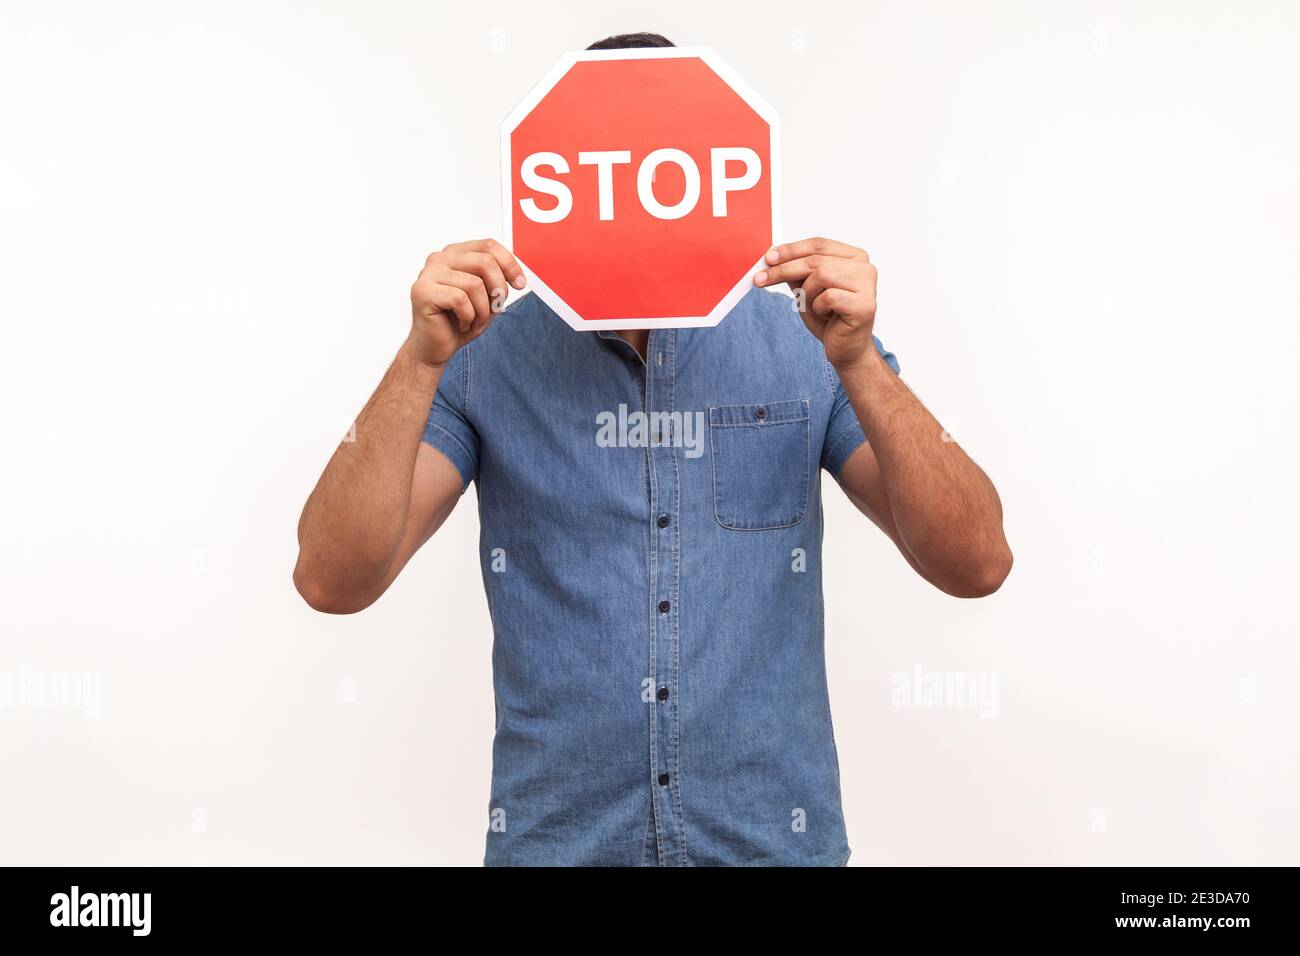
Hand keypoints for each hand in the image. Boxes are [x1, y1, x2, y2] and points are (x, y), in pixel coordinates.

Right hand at [407, 239, 524, 367]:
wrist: (434, 347)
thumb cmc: (458, 322)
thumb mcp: (486, 298)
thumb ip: (497, 281)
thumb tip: (516, 276)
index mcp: (455, 254)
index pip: (488, 246)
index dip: (509, 264)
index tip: (520, 283)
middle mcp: (440, 259)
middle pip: (485, 261)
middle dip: (498, 289)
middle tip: (496, 308)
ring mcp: (429, 274)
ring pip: (475, 284)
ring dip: (483, 310)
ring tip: (475, 320)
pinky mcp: (423, 291)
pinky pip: (460, 300)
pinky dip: (469, 317)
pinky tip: (462, 324)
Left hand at [753, 237, 878, 370]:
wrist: (846, 350)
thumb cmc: (829, 319)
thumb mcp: (806, 291)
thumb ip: (795, 273)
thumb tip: (772, 258)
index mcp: (854, 257)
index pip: (818, 244)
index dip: (791, 249)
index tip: (767, 257)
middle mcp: (865, 267)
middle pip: (816, 259)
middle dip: (784, 269)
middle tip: (760, 279)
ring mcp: (867, 285)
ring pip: (821, 275)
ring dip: (807, 294)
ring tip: (813, 307)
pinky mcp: (864, 305)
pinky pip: (828, 297)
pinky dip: (818, 308)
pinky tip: (827, 316)